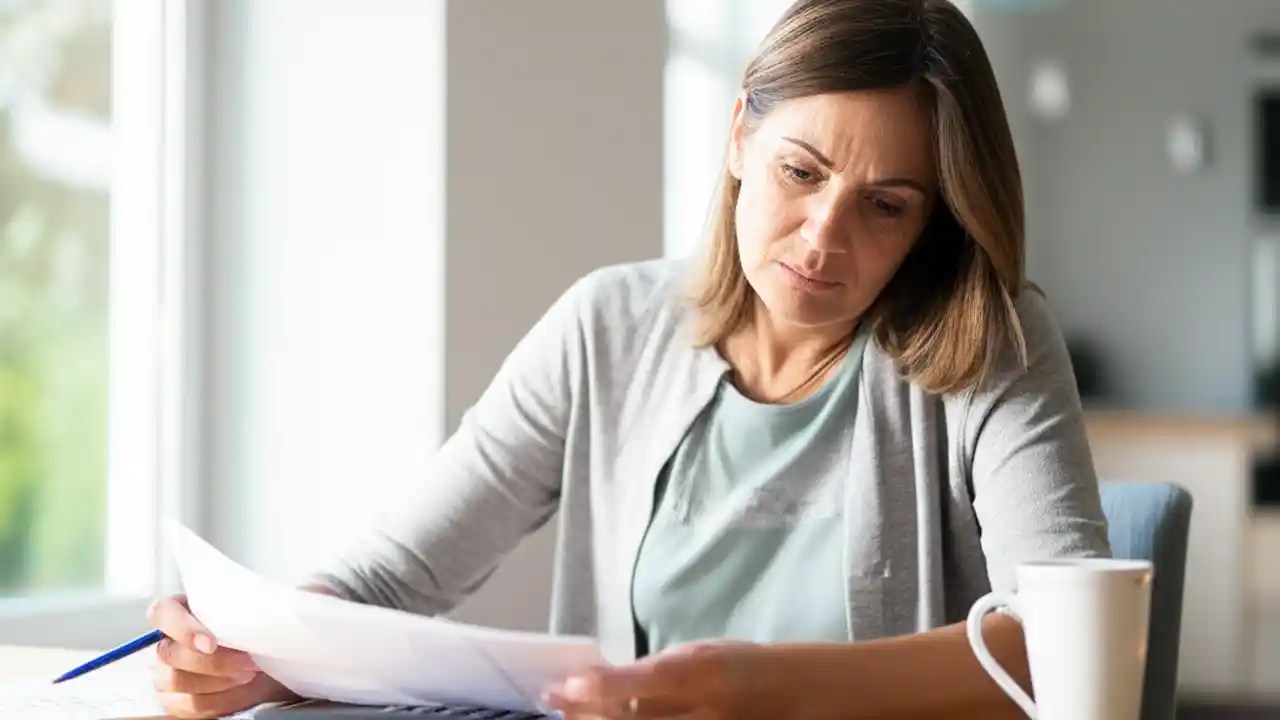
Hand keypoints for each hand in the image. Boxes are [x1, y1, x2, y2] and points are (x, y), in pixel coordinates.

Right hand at [147, 594, 297, 718]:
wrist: (278, 657)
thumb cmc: (267, 627)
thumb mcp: (273, 607)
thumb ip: (273, 598)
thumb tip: (305, 590)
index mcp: (182, 609)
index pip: (162, 613)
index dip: (182, 628)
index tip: (212, 642)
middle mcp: (169, 641)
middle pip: (170, 654)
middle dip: (213, 663)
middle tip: (250, 663)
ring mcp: (169, 672)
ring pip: (175, 683)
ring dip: (216, 683)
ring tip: (249, 674)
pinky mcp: (178, 701)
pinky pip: (187, 707)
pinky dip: (216, 701)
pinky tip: (239, 691)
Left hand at [542, 639, 787, 719]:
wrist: (789, 696)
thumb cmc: (736, 666)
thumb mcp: (698, 654)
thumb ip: (653, 672)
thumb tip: (599, 681)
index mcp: (704, 673)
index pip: (648, 681)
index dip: (604, 685)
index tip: (567, 683)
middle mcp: (705, 712)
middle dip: (589, 713)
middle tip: (554, 702)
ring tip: (569, 716)